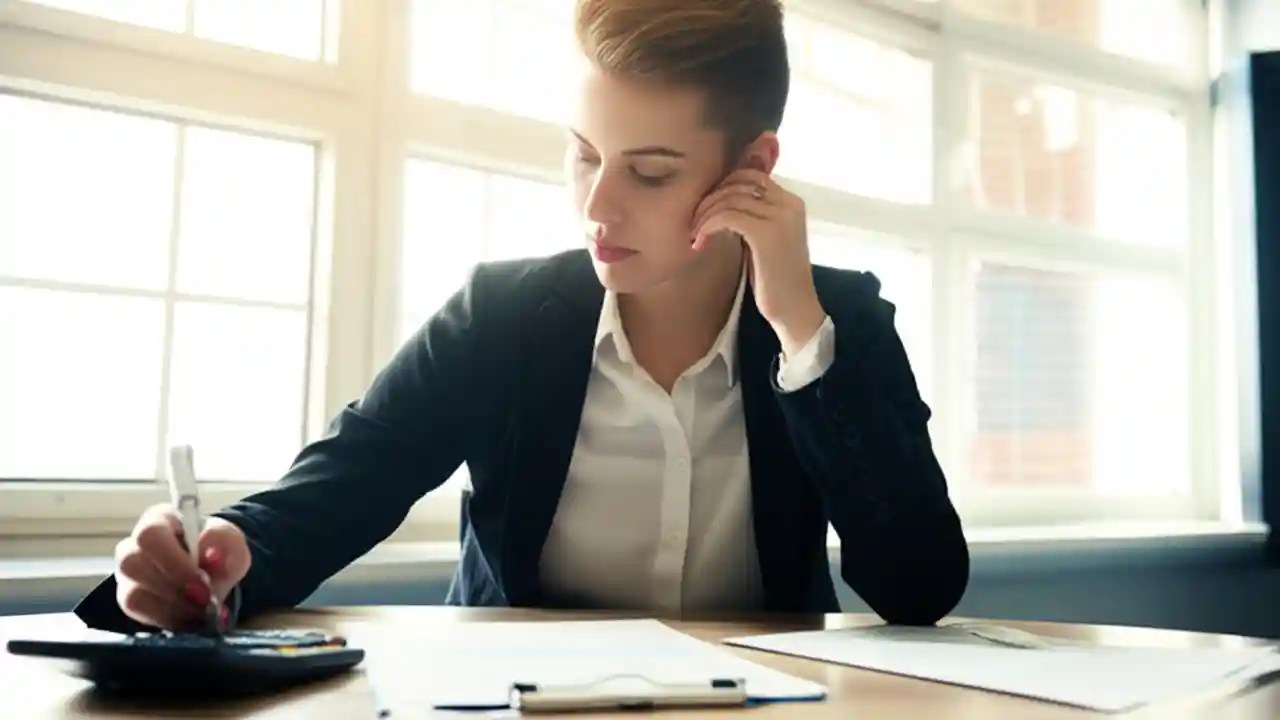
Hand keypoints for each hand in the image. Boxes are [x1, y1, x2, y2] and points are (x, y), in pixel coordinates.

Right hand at [114, 503, 250, 630]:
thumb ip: (226, 543)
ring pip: (132, 593)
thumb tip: (213, 555)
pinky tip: (189, 618)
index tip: (202, 580)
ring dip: (171, 607)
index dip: (173, 561)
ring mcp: (128, 574)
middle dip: (173, 587)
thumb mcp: (231, 541)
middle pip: (133, 565)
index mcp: (158, 520)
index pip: (150, 535)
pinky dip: (167, 618)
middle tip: (204, 601)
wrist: (212, 570)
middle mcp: (134, 545)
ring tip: (201, 611)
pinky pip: (138, 614)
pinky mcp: (129, 599)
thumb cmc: (216, 548)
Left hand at [691, 169, 826, 358]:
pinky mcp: (766, 234)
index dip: (722, 188)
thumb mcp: (763, 239)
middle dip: (709, 200)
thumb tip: (720, 201)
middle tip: (695, 224)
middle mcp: (789, 203)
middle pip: (737, 182)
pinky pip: (727, 216)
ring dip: (704, 215)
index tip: (705, 210)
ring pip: (729, 198)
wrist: (795, 311)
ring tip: (695, 236)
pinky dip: (707, 227)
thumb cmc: (775, 280)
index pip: (750, 175)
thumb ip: (751, 217)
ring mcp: (780, 217)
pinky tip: (699, 244)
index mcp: (790, 202)